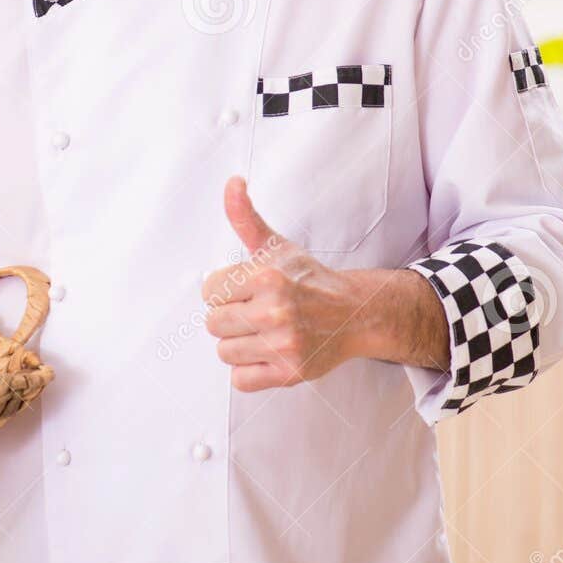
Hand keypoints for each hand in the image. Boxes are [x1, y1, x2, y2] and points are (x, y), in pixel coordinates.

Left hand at [203, 178, 450, 392]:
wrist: (354, 313)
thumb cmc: (309, 280)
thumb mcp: (276, 246)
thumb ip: (245, 217)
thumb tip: (232, 182)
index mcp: (267, 277)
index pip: (208, 291)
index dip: (223, 291)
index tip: (245, 291)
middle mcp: (275, 311)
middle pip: (213, 323)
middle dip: (231, 317)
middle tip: (256, 312)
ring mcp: (284, 345)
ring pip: (224, 352)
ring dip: (239, 344)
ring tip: (263, 332)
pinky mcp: (290, 373)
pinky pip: (241, 380)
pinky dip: (249, 371)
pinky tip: (266, 353)